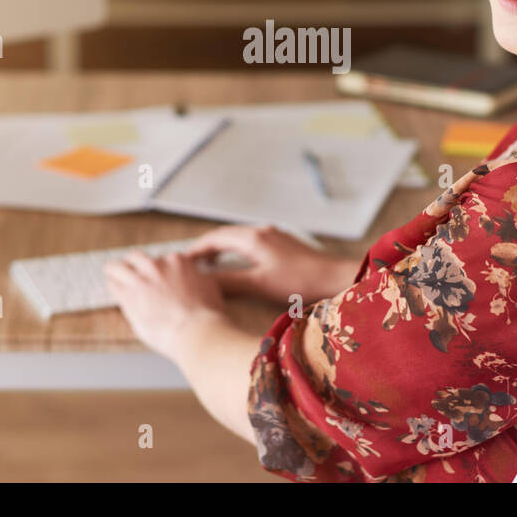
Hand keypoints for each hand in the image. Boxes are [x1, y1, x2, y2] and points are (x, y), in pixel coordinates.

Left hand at [105, 250, 226, 362]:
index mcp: (177, 262)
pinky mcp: (129, 296)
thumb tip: (197, 278)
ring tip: (112, 274)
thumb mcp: (210, 287)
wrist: (197, 331)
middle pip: (136, 257)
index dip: (159, 270)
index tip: (158, 277)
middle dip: (133, 264)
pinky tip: (113, 290)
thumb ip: (198, 278)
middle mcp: (157, 266)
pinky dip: (113, 287)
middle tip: (130, 271)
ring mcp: (141, 280)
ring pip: (117, 267)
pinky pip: (113, 285)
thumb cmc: (207, 315)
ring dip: (115, 271)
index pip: (162, 259)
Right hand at [182, 224, 356, 304]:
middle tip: (193, 264)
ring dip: (223, 249)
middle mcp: (262, 232)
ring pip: (240, 238)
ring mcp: (274, 236)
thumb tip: (203, 283)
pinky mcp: (284, 244)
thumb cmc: (298, 282)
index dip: (197, 250)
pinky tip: (240, 264)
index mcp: (253, 238)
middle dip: (207, 248)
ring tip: (211, 265)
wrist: (334, 278)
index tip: (183, 262)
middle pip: (226, 235)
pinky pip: (252, 242)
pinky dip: (238, 251)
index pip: (216, 238)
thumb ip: (230, 283)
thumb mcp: (259, 284)